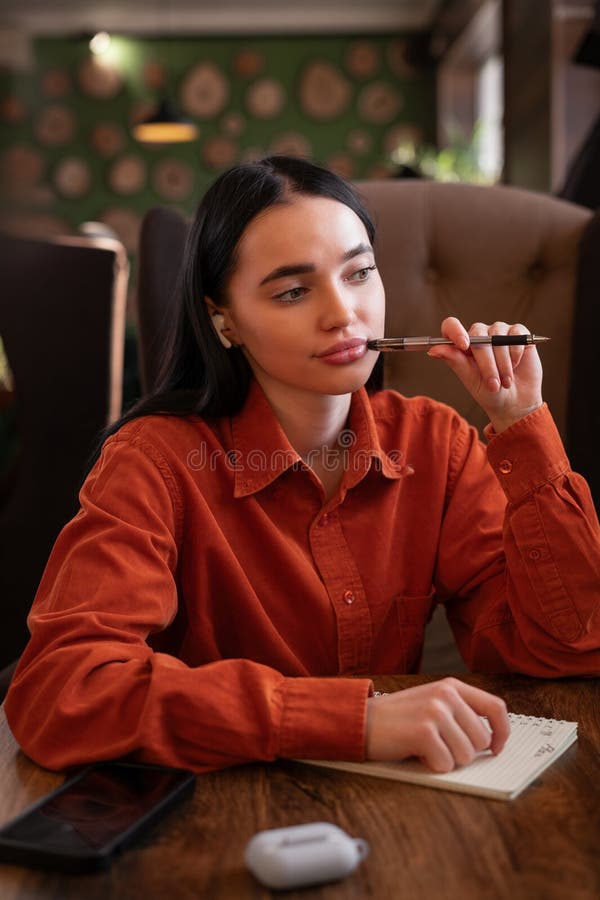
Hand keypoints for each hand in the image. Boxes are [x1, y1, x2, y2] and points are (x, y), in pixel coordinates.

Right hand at [365, 677, 509, 771]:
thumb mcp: (431, 703)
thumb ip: (459, 713)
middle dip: (463, 752)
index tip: (495, 749)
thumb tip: (492, 742)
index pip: (496, 708)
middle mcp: (446, 695)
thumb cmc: (398, 719)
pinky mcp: (424, 732)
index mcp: (451, 686)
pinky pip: (445, 764)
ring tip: (425, 747)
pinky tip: (415, 752)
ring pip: (466, 756)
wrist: (360, 719)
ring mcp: (435, 712)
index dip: (502, 732)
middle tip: (439, 746)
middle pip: (481, 740)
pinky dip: (431, 766)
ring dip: (447, 760)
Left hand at [427, 318, 542, 431]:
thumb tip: (433, 350)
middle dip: (487, 363)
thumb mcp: (470, 378)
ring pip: (498, 336)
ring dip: (503, 363)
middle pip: (478, 335)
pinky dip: (516, 353)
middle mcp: (479, 335)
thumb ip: (454, 361)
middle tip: (493, 385)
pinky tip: (516, 365)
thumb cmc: (489, 392)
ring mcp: (499, 332)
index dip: (455, 331)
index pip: (451, 326)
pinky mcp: (518, 333)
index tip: (463, 346)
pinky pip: (516, 335)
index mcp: (462, 344)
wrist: (515, 402)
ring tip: (506, 381)